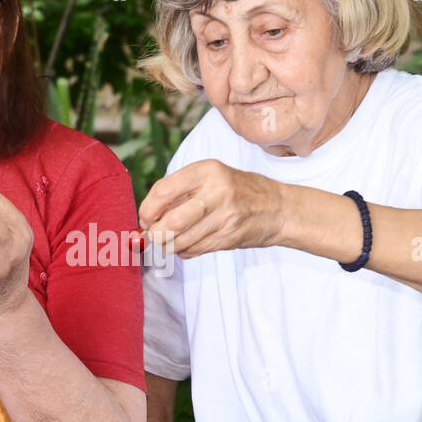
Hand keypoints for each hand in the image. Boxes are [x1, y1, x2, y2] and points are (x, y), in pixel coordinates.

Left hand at [138, 160, 286, 257]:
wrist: (278, 208)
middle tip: (152, 236)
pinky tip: (187, 244)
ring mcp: (225, 217)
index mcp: (207, 170)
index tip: (144, 218)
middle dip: (155, 234)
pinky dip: (183, 251)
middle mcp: (217, 191)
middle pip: (172, 221)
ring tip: (167, 242)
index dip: (147, 209)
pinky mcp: (229, 237)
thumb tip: (145, 216)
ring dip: (167, 246)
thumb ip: (180, 191)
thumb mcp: (211, 178)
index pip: (164, 190)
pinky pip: (195, 249)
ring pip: (181, 240)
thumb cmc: (237, 190)